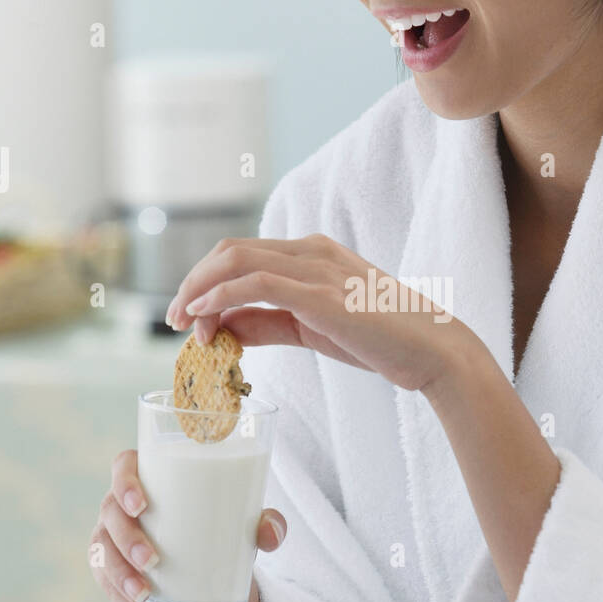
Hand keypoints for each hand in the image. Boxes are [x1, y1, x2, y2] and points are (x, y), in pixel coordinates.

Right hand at [89, 448, 286, 601]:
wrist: (212, 569)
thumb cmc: (224, 528)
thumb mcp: (248, 526)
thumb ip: (268, 524)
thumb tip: (270, 534)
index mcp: (152, 477)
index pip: (125, 465)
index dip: (125, 481)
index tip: (142, 504)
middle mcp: (124, 504)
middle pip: (110, 512)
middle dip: (126, 538)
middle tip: (152, 560)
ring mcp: (113, 536)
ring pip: (101, 550)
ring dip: (118, 574)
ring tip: (145, 595)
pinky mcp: (111, 567)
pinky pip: (104, 583)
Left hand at [164, 233, 475, 393]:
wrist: (431, 350)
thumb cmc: (379, 339)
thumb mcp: (313, 328)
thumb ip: (269, 323)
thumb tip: (223, 328)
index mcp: (312, 253)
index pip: (242, 254)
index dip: (205, 280)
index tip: (186, 316)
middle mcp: (311, 251)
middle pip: (230, 251)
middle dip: (192, 283)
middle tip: (172, 320)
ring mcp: (316, 269)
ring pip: (236, 262)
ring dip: (198, 291)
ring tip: (182, 324)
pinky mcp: (321, 294)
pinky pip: (256, 285)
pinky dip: (221, 298)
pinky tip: (204, 320)